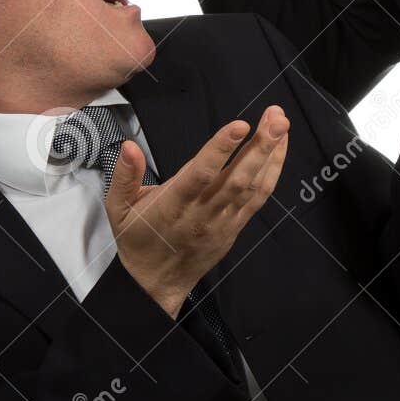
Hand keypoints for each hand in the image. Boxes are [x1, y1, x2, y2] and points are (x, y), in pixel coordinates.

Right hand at [106, 105, 289, 317]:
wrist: (156, 283)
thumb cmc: (139, 240)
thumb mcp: (118, 209)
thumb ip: (123, 175)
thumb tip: (129, 147)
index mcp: (172, 206)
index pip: (200, 175)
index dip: (220, 150)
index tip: (238, 126)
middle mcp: (202, 214)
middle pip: (236, 178)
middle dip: (259, 146)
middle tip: (275, 118)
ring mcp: (222, 221)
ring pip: (251, 187)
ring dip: (269, 154)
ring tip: (280, 124)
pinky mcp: (234, 227)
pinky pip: (257, 199)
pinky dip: (271, 172)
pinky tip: (278, 150)